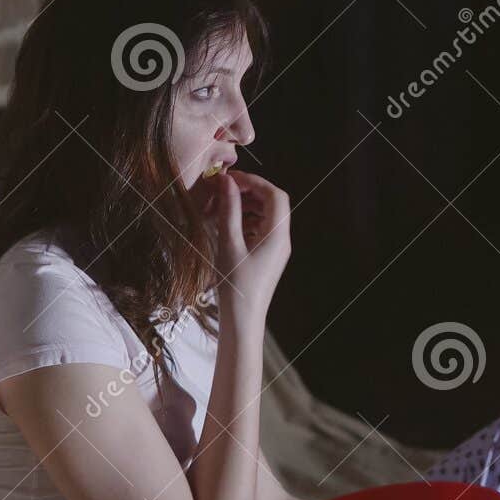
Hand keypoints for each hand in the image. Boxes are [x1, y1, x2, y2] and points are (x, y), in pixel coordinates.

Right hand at [204, 169, 289, 316]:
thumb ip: (228, 210)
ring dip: (242, 207)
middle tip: (221, 192)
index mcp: (278, 235)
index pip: (275, 195)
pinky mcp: (266, 256)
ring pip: (263, 216)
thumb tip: (226, 182)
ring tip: (218, 210)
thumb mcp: (228, 244)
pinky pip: (258, 230)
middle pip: (270, 203)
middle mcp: (281, 239)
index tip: (230, 178)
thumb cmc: (236, 287)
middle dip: (246, 193)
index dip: (254, 181)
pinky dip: (242, 222)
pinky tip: (223, 226)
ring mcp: (275, 248)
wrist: (243, 321)